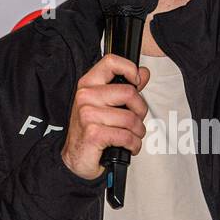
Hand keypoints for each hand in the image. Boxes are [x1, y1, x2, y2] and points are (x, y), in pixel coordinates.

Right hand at [60, 53, 151, 179]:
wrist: (76, 157)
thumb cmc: (91, 129)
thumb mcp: (105, 104)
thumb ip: (125, 87)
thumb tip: (143, 73)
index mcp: (88, 84)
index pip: (111, 62)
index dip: (130, 69)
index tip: (136, 82)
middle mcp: (86, 96)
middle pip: (130, 93)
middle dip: (141, 111)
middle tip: (135, 120)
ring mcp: (88, 115)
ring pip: (131, 119)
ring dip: (138, 132)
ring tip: (130, 136)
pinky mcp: (94, 134)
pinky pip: (127, 136)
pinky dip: (134, 145)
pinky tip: (128, 146)